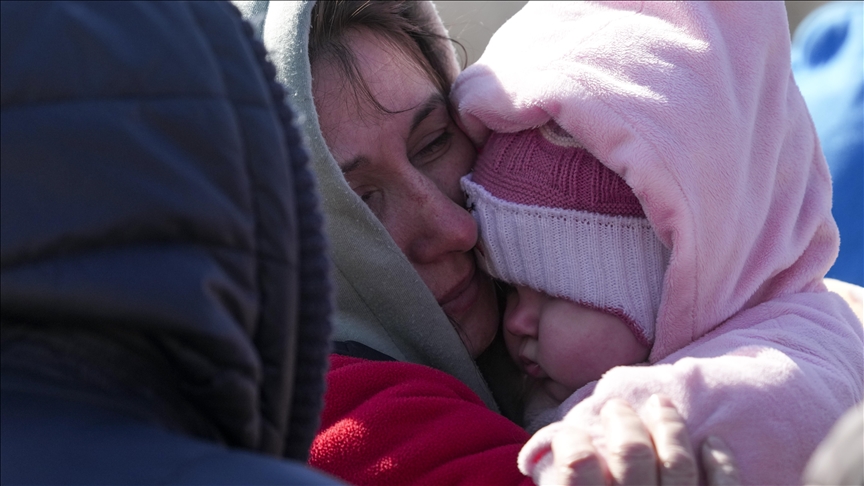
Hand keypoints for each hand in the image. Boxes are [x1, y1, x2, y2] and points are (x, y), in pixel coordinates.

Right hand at [545, 395, 739, 484]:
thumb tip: (539, 458)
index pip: (577, 465)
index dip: (570, 441)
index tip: (566, 433)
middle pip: (631, 454)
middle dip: (622, 420)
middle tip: (614, 407)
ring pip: (677, 464)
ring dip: (668, 427)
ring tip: (659, 404)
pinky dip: (721, 463)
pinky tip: (713, 443)